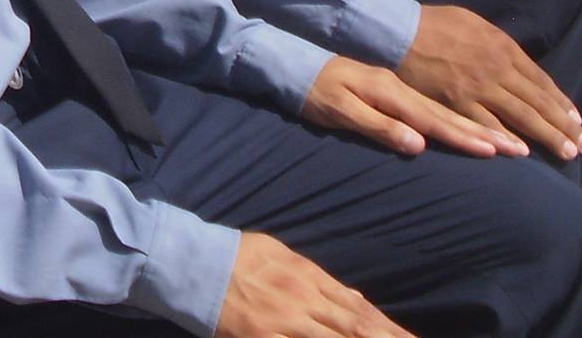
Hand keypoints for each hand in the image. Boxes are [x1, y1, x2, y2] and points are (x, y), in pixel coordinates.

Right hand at [214, 231, 411, 337]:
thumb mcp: (278, 253)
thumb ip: (313, 275)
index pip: (357, 307)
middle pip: (355, 327)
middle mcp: (303, 300)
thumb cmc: (236, 254)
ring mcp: (284, 323)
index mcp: (307, 276)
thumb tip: (349, 294)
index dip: (388, 328)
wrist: (193, 262)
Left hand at [300, 55, 518, 158]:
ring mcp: (404, 83)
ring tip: (525, 128)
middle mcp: (404, 88)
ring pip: (455, 101)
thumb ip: (378, 126)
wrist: (296, 61)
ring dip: (493, 116)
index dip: (468, 138)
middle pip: (457, 113)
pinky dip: (472, 102)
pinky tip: (493, 108)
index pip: (437, 121)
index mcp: (391, 94)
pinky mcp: (400, 81)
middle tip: (530, 147)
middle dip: (495, 132)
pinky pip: (442, 92)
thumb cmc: (314, 90)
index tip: (501, 151)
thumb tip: (418, 145)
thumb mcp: (338, 110)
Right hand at [398, 3, 581, 159]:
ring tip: (566, 152)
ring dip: (547, 136)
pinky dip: (507, 139)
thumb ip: (500, 44)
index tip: (576, 120)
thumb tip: (516, 62)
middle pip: (539, 102)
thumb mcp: (476, 23)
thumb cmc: (435, 24)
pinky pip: (488, 124)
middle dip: (564, 126)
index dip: (561, 103)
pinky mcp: (457, 102)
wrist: (399, 30)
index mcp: (504, 48)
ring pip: (521, 117)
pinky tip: (522, 152)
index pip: (542, 82)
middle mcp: (498, 70)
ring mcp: (479, 88)